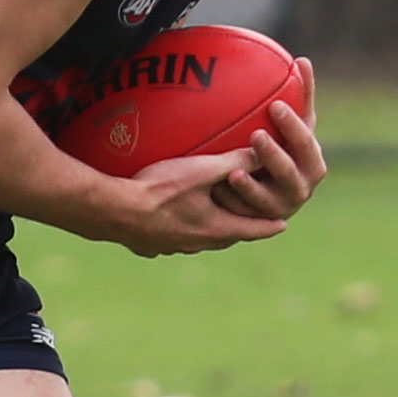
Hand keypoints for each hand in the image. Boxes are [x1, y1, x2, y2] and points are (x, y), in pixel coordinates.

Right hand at [108, 148, 291, 256]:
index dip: (268, 225)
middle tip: (252, 220)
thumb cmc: (160, 190)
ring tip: (214, 220)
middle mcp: (197, 243)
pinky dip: (180, 231)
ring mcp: (172, 247)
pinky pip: (173, 239)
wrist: (114, 212)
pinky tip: (172, 222)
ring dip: (210, 230)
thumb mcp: (202, 170)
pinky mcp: (150, 245)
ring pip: (200, 240)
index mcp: (215, 229)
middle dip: (241, 228)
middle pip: (227, 237)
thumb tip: (264, 150)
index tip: (283, 225)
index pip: (251, 229)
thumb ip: (234, 161)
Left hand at [210, 94, 323, 221]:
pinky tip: (214, 189)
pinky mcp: (258, 224)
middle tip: (255, 135)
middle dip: (274, 157)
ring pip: (267, 202)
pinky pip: (245, 217)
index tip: (275, 106)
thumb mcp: (291, 122)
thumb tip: (302, 59)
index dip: (293, 127)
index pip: (306, 144)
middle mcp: (300, 189)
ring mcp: (279, 210)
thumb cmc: (284, 145)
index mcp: (312, 162)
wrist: (271, 186)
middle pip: (290, 175)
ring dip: (251, 188)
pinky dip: (232, 204)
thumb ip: (300, 94)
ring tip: (233, 171)